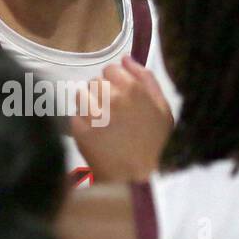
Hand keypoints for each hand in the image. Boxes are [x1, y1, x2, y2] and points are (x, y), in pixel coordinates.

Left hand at [70, 56, 173, 182]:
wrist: (142, 180)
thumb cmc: (158, 145)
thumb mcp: (163, 110)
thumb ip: (147, 79)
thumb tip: (127, 59)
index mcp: (134, 89)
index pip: (111, 69)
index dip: (115, 82)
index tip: (120, 97)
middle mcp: (112, 97)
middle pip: (95, 82)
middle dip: (101, 94)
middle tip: (112, 114)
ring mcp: (94, 114)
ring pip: (82, 95)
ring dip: (89, 106)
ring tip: (101, 123)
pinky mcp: (81, 131)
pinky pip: (74, 116)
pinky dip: (82, 124)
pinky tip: (95, 135)